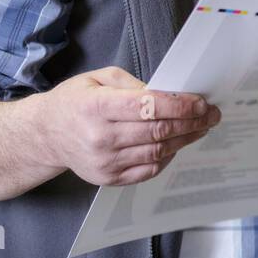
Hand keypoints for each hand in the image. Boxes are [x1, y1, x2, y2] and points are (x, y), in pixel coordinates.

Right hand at [35, 66, 220, 185]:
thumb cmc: (74, 101)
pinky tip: (178, 143)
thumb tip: (168, 94)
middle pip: (158, 131)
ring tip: (201, 127)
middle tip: (212, 114)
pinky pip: (148, 169)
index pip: (147, 107)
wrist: (45, 135)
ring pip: (157, 151)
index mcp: (96, 106)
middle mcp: (100, 137)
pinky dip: (168, 156)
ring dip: (185, 139)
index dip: (180, 105)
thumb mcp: (99, 78)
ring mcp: (104, 162)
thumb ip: (133, 84)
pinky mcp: (108, 178)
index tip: (202, 102)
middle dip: (192, 121)